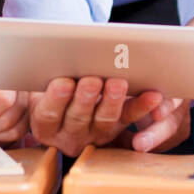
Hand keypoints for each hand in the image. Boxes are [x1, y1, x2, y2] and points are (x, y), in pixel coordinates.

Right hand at [27, 77, 179, 156]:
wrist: (64, 110)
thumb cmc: (50, 92)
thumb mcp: (39, 90)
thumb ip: (46, 79)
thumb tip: (52, 57)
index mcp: (45, 125)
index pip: (49, 113)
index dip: (56, 98)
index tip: (63, 82)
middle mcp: (69, 135)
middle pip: (78, 118)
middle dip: (86, 98)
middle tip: (92, 81)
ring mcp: (94, 135)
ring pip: (105, 121)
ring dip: (113, 101)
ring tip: (118, 83)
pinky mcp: (117, 130)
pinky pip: (129, 118)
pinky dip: (142, 107)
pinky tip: (153, 95)